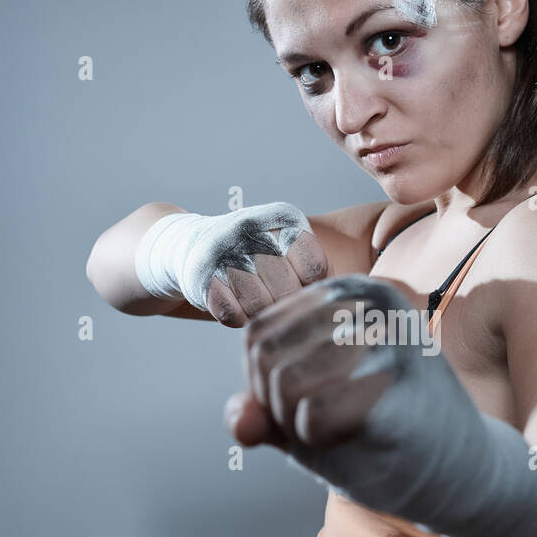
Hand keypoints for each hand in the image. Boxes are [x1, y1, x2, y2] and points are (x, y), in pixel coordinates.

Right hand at [135, 201, 329, 325]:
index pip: (318, 270)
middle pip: (290, 292)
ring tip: (252, 299)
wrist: (188, 245)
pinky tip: (232, 303)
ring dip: (260, 314)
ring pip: (262, 308)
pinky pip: (234, 317)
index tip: (300, 291)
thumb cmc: (254, 255)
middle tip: (271, 298)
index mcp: (284, 217)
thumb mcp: (288, 248)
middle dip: (284, 305)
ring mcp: (224, 250)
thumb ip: (320, 270)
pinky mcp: (200, 276)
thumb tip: (348, 305)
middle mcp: (253, 227)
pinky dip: (236, 319)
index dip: (312, 291)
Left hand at [223, 274, 410, 454]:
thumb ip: (266, 411)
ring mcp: (388, 332)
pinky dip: (322, 442)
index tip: (305, 411)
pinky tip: (364, 442)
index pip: (257, 335)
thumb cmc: (382, 439)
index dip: (262, 388)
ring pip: (285, 383)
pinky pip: (314, 414)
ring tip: (346, 435)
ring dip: (299, 428)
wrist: (460, 472)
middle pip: (265, 358)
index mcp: (347, 293)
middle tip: (327, 430)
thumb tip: (238, 424)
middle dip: (278, 409)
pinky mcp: (399, 377)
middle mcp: (368, 299)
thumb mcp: (309, 418)